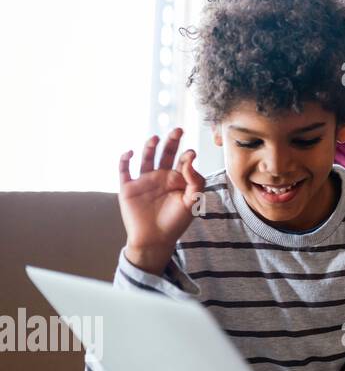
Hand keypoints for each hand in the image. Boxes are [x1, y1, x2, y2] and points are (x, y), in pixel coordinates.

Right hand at [118, 128, 205, 274]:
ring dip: (150, 147)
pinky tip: (131, 152)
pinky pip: (124, 170)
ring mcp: (144, 181)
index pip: (183, 161)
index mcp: (177, 179)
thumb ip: (195, 180)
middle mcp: (161, 176)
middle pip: (166, 154)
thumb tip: (189, 159)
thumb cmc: (176, 222)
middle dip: (172, 141)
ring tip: (156, 138)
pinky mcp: (128, 188)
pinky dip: (125, 159)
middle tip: (178, 129)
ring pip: (146, 158)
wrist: (155, 240)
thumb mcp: (192, 201)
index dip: (187, 156)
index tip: (190, 154)